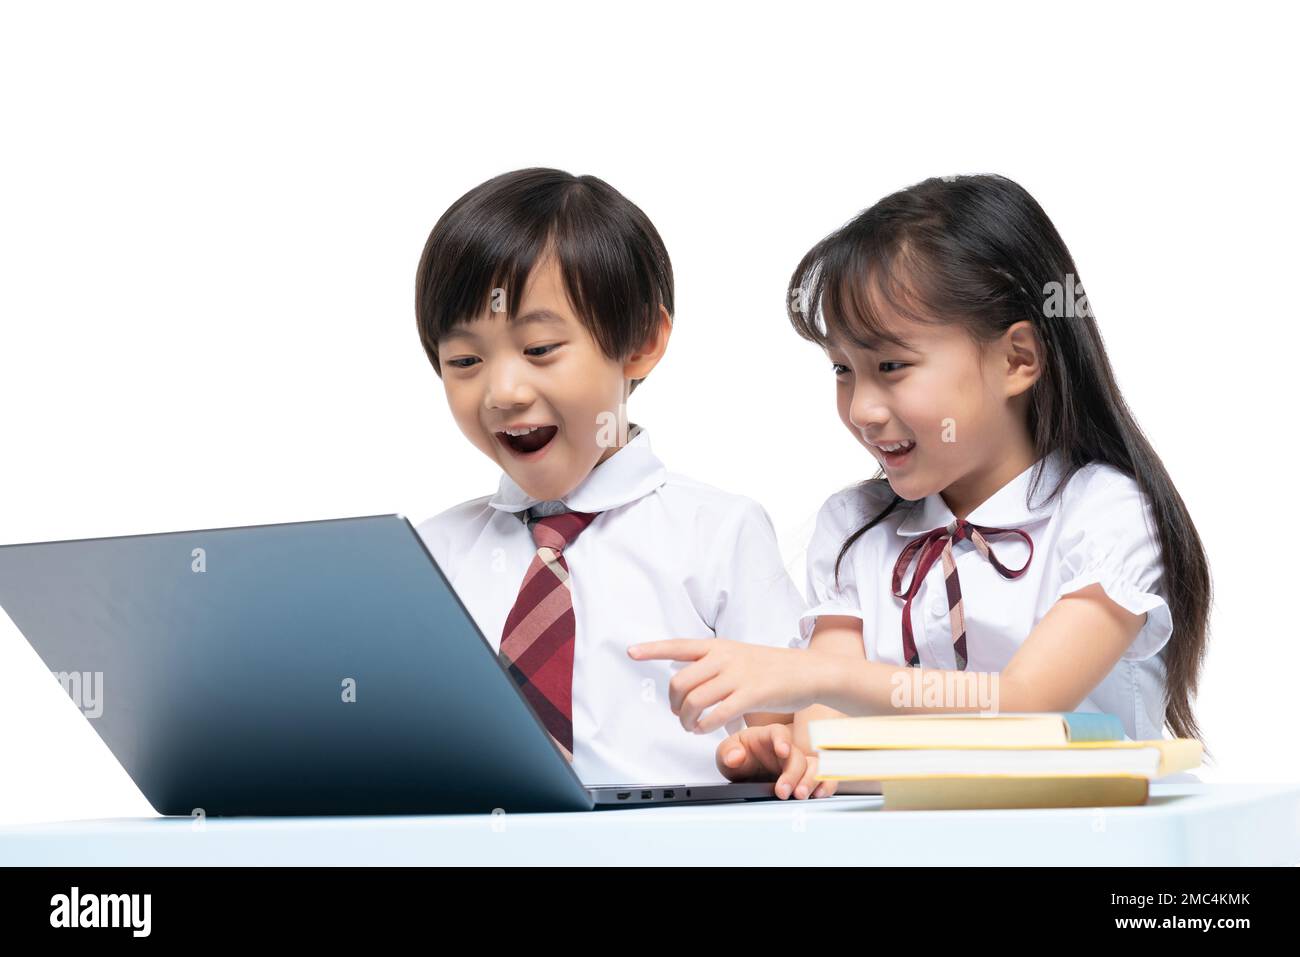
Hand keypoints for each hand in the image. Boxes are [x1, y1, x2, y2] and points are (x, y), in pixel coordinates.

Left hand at [627, 639, 825, 732]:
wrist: (808, 671)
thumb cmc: (771, 667)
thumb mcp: (738, 655)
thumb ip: (712, 663)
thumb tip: (685, 676)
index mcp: (718, 646)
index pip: (678, 645)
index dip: (652, 649)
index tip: (631, 651)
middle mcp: (724, 657)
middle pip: (680, 682)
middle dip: (674, 704)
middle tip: (680, 715)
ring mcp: (738, 675)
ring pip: (695, 701)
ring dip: (687, 720)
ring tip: (692, 727)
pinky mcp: (752, 695)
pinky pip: (717, 715)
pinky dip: (705, 727)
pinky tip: (706, 730)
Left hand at [717, 723, 838, 799]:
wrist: (745, 771)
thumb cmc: (738, 755)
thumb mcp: (726, 753)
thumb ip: (728, 752)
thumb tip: (735, 756)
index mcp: (768, 736)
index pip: (779, 733)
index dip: (782, 740)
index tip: (782, 750)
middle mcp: (787, 748)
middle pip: (798, 756)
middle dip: (793, 774)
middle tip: (783, 790)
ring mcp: (798, 763)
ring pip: (814, 766)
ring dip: (811, 780)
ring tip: (800, 795)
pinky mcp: (806, 777)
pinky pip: (823, 778)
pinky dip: (825, 785)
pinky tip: (818, 794)